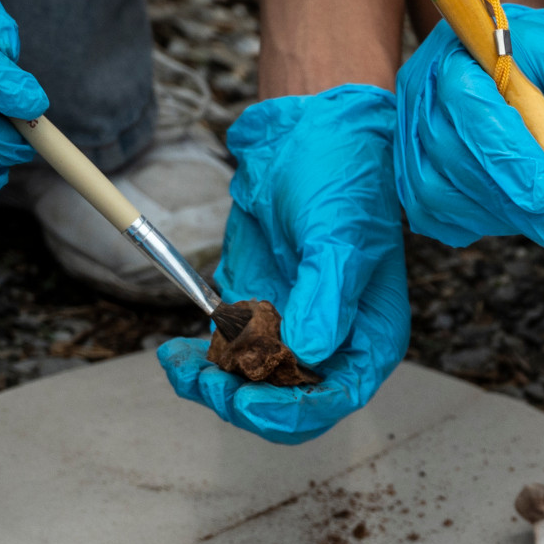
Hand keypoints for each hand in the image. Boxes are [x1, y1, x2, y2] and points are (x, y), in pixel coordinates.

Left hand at [158, 86, 406, 444]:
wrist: (307, 132)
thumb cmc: (344, 177)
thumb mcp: (338, 236)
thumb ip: (327, 297)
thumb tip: (310, 352)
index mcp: (368, 337)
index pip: (335, 398)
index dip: (292, 411)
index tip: (248, 399)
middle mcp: (331, 344)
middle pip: (287, 404)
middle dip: (244, 402)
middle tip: (206, 379)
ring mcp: (288, 330)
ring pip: (250, 387)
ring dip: (213, 385)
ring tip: (180, 363)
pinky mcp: (251, 313)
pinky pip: (224, 356)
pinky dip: (197, 362)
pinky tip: (176, 350)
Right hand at [393, 9, 543, 249]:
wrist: (514, 63)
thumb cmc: (542, 62)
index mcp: (457, 54)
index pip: (468, 103)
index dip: (507, 153)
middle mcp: (422, 93)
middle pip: (450, 153)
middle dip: (505, 197)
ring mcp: (409, 133)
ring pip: (432, 189)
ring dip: (490, 214)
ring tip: (539, 223)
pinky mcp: (410, 168)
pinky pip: (426, 210)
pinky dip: (469, 223)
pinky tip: (508, 217)